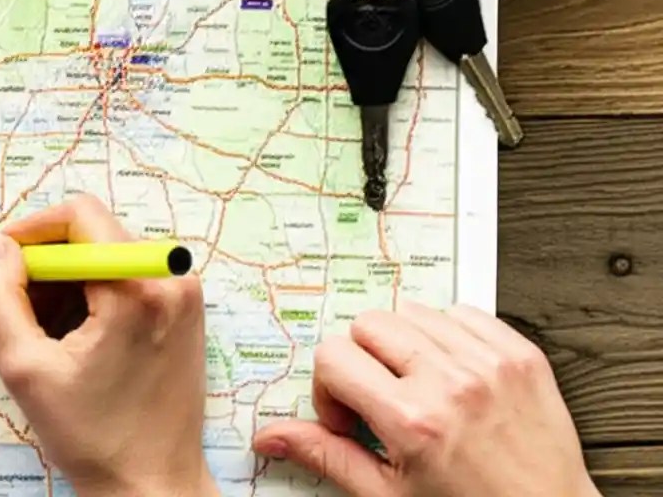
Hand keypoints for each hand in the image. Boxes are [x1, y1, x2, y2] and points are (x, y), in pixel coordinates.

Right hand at [0, 195, 218, 496]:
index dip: (29, 233)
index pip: (78, 216)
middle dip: (45, 263)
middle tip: (14, 307)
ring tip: (45, 336)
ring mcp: (184, 294)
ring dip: (67, 283)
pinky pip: (127, 277)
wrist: (153, 486)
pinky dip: (92, 296)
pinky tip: (73, 341)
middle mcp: (172, 278)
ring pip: (106, 255)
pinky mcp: (185, 310)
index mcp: (138, 288)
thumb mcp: (25, 369)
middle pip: (93, 232)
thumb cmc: (94, 438)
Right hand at [252, 302, 599, 496]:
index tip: (349, 417)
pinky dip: (448, 335)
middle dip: (361, 359)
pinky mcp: (520, 355)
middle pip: (369, 324)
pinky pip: (463, 311)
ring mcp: (490, 364)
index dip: (329, 388)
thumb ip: (325, 454)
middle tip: (379, 400)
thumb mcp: (386, 495)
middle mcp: (452, 383)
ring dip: (404, 346)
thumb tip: (270, 435)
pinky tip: (450, 374)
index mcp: (413, 420)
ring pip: (412, 311)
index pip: (334, 356)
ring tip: (417, 388)